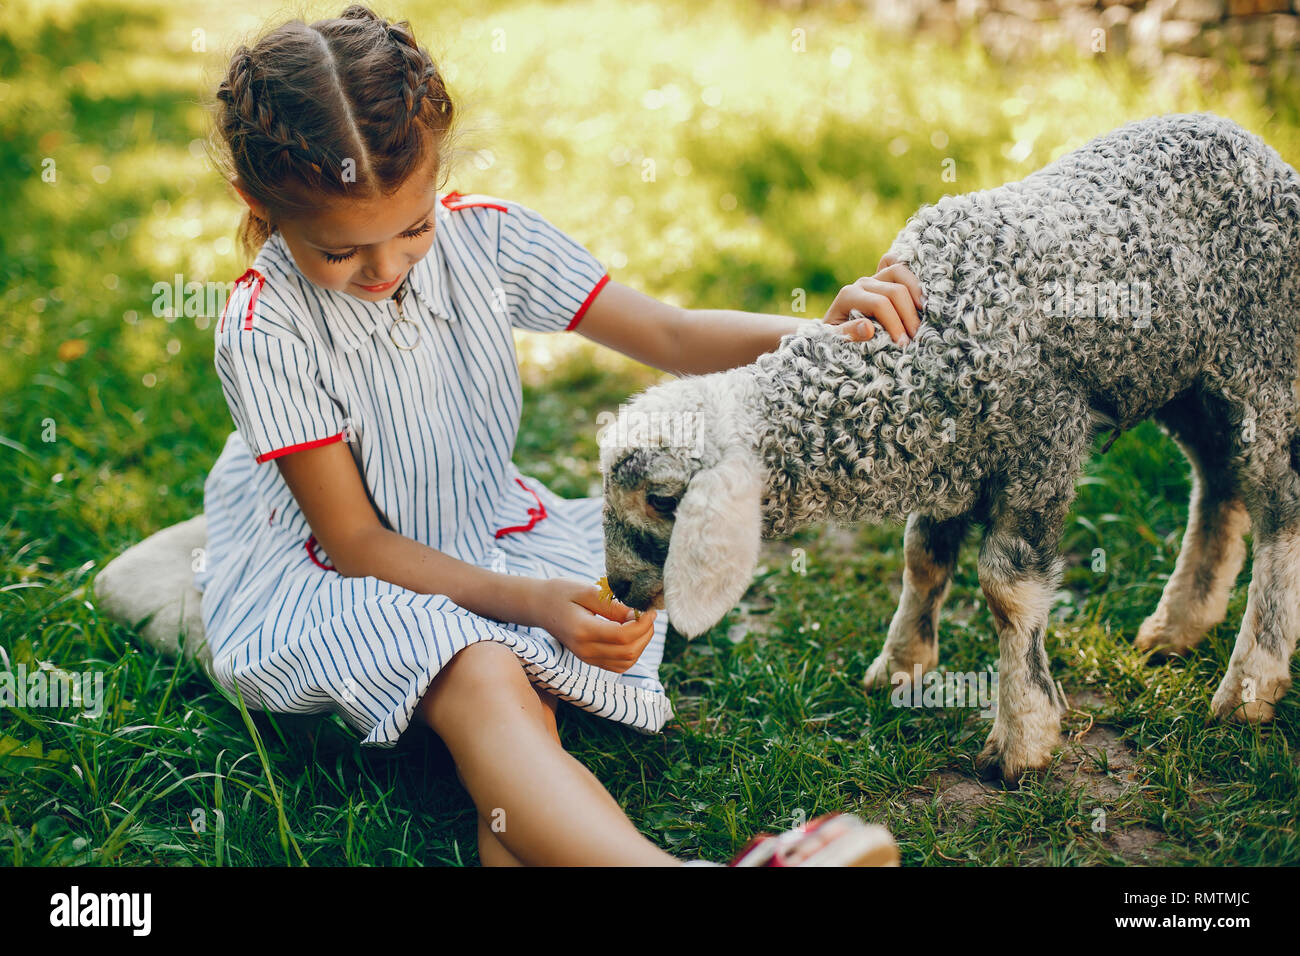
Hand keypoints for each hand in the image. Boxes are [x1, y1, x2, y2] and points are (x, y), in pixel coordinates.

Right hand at [525, 578, 657, 673]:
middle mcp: (586, 650)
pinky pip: (619, 664)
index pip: (623, 636)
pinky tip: (631, 633)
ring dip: (641, 643)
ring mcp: (588, 658)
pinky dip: (632, 651)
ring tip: (641, 623)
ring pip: (627, 661)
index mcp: (583, 631)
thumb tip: (638, 615)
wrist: (540, 606)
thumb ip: (612, 605)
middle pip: (629, 651)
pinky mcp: (591, 660)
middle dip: (646, 633)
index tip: (649, 609)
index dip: (643, 624)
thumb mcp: (587, 591)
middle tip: (647, 614)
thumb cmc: (562, 593)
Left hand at [822, 252, 925, 344]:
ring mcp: (875, 277)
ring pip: (900, 272)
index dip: (895, 323)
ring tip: (925, 314)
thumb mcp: (835, 340)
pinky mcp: (886, 277)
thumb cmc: (837, 337)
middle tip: (915, 336)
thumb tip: (867, 327)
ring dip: (916, 292)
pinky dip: (913, 278)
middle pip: (894, 290)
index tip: (902, 343)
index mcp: (849, 295)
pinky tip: (923, 297)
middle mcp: (863, 283)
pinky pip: (901, 267)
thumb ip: (848, 333)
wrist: (836, 327)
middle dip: (908, 314)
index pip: (880, 304)